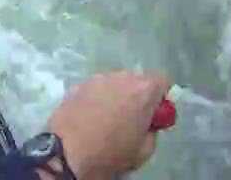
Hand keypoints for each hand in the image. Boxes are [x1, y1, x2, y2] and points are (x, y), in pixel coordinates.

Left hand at [45, 70, 171, 179]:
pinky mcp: (76, 85)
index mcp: (143, 90)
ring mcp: (96, 78)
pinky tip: (90, 116)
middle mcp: (120, 76)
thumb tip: (148, 122)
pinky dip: (97, 98)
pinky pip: (95, 88)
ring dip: (116, 95)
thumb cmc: (111, 153)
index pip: (163, 80)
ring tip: (108, 118)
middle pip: (137, 79)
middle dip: (138, 95)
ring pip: (114, 82)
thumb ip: (153, 129)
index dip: (162, 97)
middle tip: (132, 118)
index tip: (155, 114)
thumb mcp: (145, 150)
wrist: (67, 154)